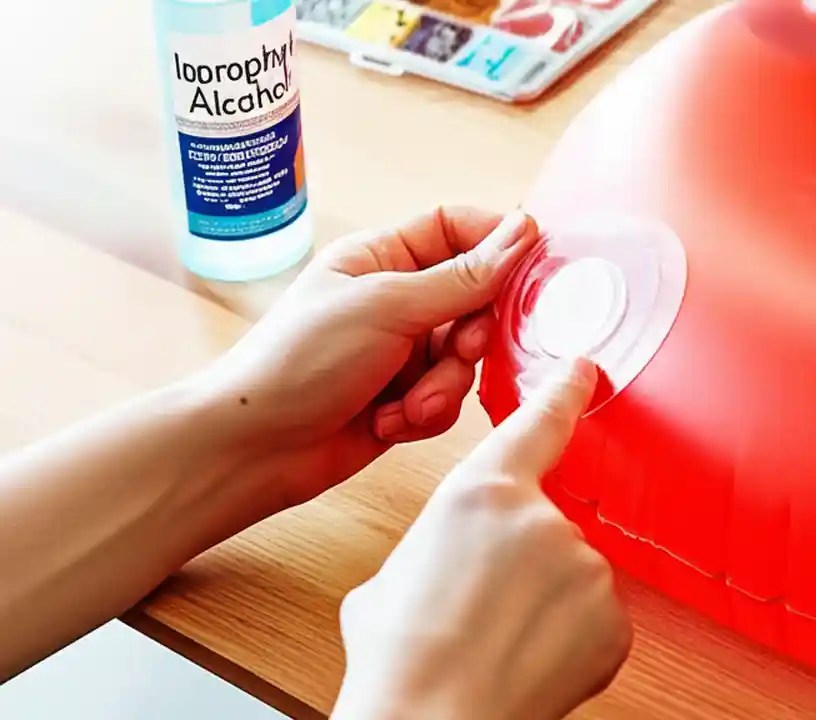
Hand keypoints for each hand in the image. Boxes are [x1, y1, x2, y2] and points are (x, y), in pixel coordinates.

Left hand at [198, 207, 540, 512]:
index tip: (534, 262)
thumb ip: (463, 277)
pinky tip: (388, 423)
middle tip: (460, 349)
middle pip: (474, 299)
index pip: (456, 229)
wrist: (254, 448)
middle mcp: (395, 299)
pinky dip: (426, 413)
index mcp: (381, 258)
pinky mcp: (406, 398)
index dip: (497, 241)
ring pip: (466, 358)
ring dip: (444, 385)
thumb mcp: (388, 307)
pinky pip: (449, 398)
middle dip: (471, 333)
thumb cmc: (301, 360)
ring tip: (408, 403)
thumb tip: (523, 232)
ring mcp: (401, 351)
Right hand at [333, 358, 632, 719]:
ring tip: (495, 642)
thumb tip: (453, 562)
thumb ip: (441, 544)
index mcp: (480, 494)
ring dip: (542, 604)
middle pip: (542, 528)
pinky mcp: (613, 621)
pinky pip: (593, 621)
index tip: (584, 368)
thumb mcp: (396, 573)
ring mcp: (585, 569)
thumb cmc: (398, 655)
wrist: (429, 719)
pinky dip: (568, 640)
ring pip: (569, 578)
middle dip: (518, 564)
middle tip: (476, 608)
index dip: (562, 392)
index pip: (536, 426)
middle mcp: (543, 521)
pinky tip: (528, 661)